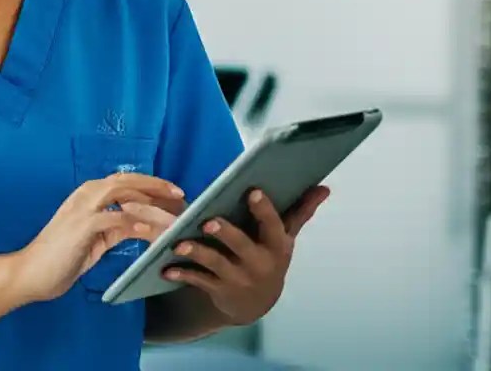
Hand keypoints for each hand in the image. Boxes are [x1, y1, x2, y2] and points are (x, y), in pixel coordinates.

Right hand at [9, 172, 186, 303]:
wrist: (31, 273)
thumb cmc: (61, 257)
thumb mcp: (96, 238)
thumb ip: (117, 227)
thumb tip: (144, 223)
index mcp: (88, 194)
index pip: (125, 181)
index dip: (151, 185)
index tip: (174, 194)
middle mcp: (86, 194)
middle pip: (127, 181)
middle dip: (156, 187)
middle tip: (180, 196)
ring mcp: (83, 207)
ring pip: (124, 195)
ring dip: (152, 205)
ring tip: (174, 216)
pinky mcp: (83, 225)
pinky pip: (116, 219)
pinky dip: (137, 222)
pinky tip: (152, 231)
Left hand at [160, 185, 329, 325]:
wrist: (257, 304)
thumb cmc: (269, 258)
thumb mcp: (285, 238)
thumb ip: (301, 212)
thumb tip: (324, 187)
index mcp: (276, 245)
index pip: (273, 224)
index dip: (263, 209)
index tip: (252, 191)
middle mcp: (259, 263)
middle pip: (242, 245)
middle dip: (226, 233)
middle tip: (209, 222)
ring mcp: (238, 278)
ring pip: (215, 263)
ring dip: (197, 253)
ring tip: (179, 244)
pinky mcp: (219, 290)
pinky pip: (198, 281)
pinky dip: (182, 274)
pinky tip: (166, 268)